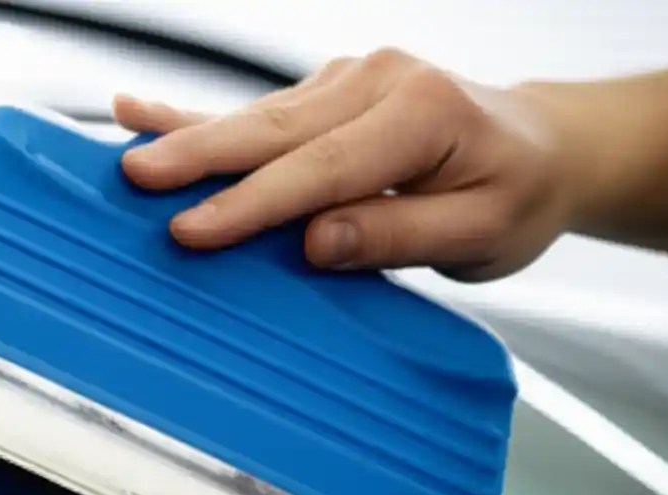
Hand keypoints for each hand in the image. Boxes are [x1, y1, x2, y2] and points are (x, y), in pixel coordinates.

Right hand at [114, 48, 574, 281]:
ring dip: (188, 138)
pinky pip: (255, 109)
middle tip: (136, 180)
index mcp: (422, 113)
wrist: (540, 146)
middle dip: (199, 157)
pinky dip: (195, 114)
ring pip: (256, 117)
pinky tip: (139, 110)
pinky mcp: (326, 93)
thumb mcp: (482, 232)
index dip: (254, 203)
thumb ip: (400, 233)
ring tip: (127, 154)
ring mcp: (348, 80)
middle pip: (273, 129)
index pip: (323, 167)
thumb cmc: (516, 194)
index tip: (194, 230)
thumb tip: (315, 241)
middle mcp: (378, 81)